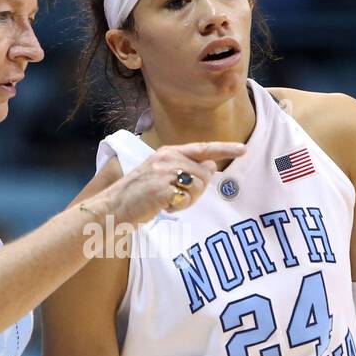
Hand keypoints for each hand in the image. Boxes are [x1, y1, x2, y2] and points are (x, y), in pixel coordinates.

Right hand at [103, 141, 245, 226]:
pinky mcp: (164, 188)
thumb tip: (211, 166)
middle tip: (174, 198)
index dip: (224, 148)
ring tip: (166, 201)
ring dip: (187, 201)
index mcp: (168, 152)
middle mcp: (168, 158)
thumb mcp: (160, 176)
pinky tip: (163, 207)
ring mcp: (165, 172)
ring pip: (198, 187)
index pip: (202, 148)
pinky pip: (187, 200)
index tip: (243, 148)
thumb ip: (185, 169)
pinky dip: (178, 207)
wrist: (112, 207)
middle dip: (196, 191)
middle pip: (204, 174)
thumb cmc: (136, 195)